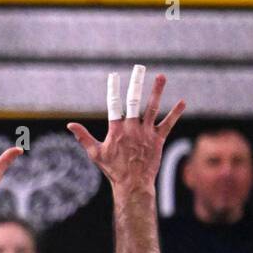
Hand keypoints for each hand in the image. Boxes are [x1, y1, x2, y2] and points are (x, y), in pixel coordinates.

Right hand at [67, 66, 184, 193]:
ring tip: (161, 76)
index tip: (113, 75)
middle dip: (136, 83)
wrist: (133, 185)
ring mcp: (146, 133)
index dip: (113, 89)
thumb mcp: (95, 153)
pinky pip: (168, 124)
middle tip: (139, 67)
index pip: (113, 105)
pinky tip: (183, 102)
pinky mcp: (158, 140)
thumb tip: (69, 125)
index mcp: (117, 130)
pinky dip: (175, 113)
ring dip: (157, 91)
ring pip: (152, 108)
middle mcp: (132, 129)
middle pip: (134, 101)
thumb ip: (83, 137)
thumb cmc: (113, 170)